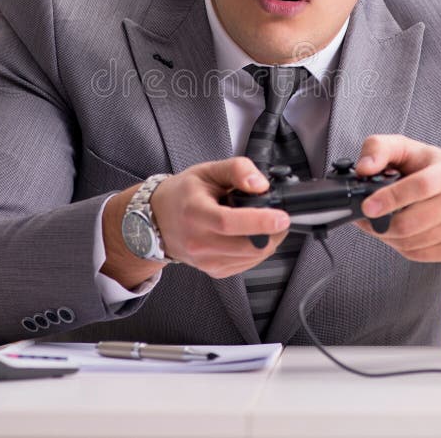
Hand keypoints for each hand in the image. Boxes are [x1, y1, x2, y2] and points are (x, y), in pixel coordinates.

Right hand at [101, 157, 290, 288]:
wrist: (159, 219)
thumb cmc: (184, 193)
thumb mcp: (208, 170)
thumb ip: (237, 169)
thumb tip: (260, 184)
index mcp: (195, 212)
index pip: (228, 222)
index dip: (259, 221)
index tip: (282, 217)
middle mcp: (198, 241)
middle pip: (247, 246)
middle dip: (274, 233)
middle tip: (281, 217)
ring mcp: (206, 260)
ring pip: (252, 258)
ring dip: (269, 242)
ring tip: (266, 224)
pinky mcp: (214, 271)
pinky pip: (247, 264)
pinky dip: (258, 251)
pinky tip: (251, 236)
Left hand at [355, 135, 440, 279]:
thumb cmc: (427, 166)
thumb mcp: (404, 147)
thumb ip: (378, 148)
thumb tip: (363, 168)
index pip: (420, 187)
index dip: (391, 198)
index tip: (367, 206)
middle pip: (411, 223)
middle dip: (380, 222)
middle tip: (364, 216)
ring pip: (411, 242)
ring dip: (385, 235)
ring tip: (377, 221)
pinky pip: (418, 255)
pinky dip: (399, 246)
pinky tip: (395, 231)